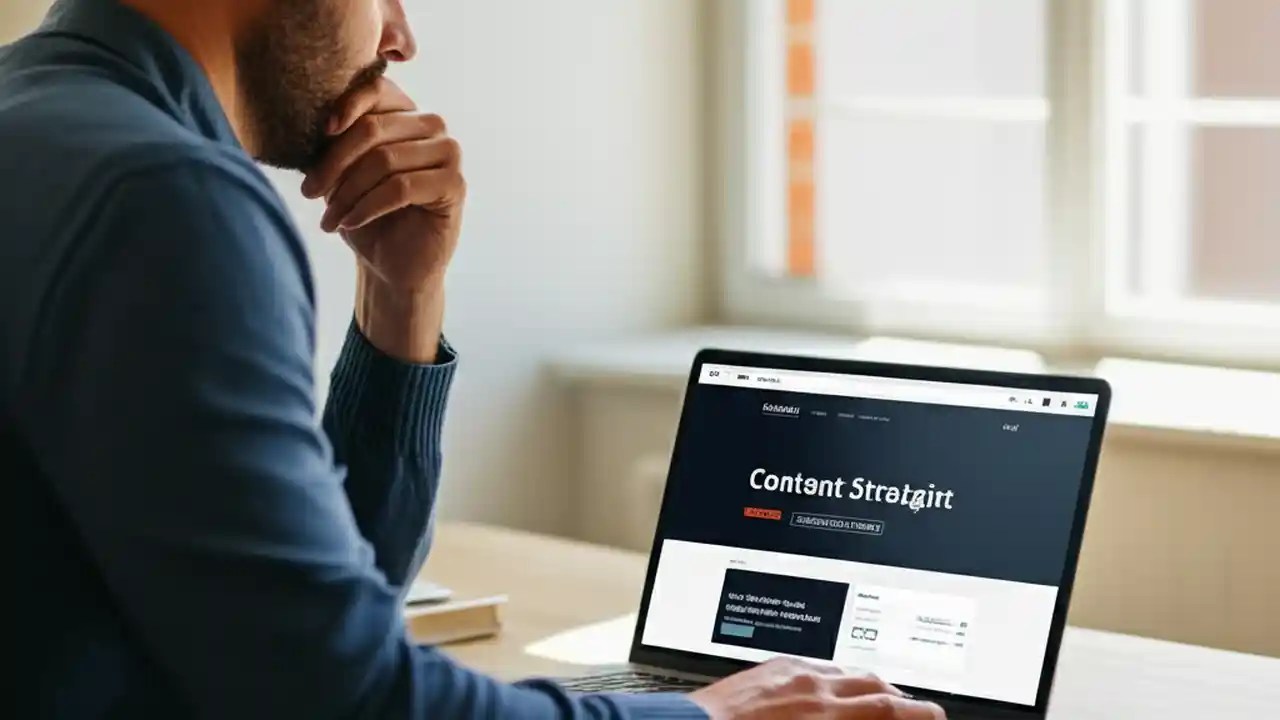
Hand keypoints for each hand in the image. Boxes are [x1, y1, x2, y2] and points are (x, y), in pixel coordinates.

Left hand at [301, 77, 465, 361]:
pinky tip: (349, 223)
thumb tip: (311, 120)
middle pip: (374, 129)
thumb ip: (334, 143)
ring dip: (347, 192)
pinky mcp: (455, 185)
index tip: (322, 133)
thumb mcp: (342, 173)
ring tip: (329, 218)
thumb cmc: (365, 215)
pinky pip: (401, 188)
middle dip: (334, 163)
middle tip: (309, 192)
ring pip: (385, 160)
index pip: (378, 90)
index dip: (347, 105)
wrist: (391, 266)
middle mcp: (433, 127)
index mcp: (406, 114)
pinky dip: (367, 207)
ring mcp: (449, 154)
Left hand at [689, 658, 944, 719]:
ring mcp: (790, 674)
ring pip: (847, 671)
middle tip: (913, 713)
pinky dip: (834, 677)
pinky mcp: (769, 668)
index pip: (895, 710)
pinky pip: (815, 664)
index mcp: (829, 715)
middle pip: (877, 685)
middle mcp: (814, 688)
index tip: (934, 718)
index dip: (924, 714)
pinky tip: (831, 688)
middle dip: (900, 700)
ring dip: (869, 686)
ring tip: (877, 701)